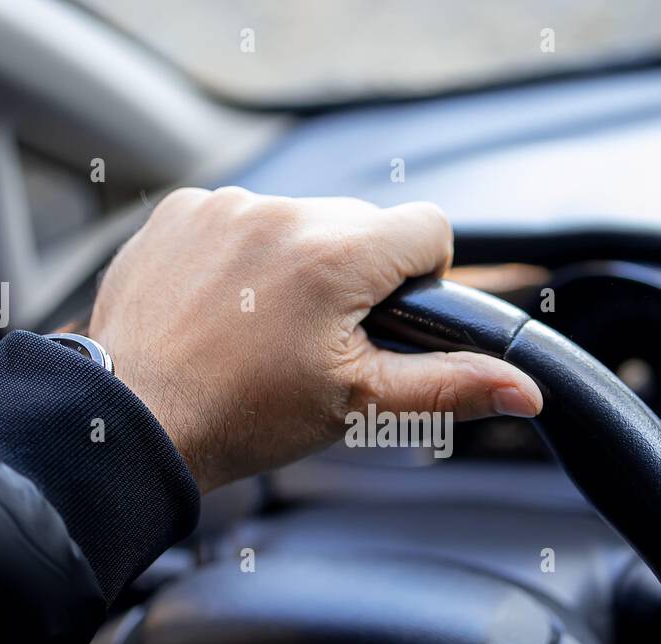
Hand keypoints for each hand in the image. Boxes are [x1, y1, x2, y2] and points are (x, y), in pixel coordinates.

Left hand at [89, 186, 542, 492]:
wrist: (134, 422)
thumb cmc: (243, 418)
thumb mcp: (358, 406)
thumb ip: (449, 388)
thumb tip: (526, 392)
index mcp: (336, 256)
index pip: (428, 228)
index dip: (420, 278)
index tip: (384, 319)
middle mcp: (282, 212)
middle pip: (363, 224)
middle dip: (357, 274)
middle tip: (317, 338)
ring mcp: (225, 206)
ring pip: (302, 219)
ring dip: (298, 261)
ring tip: (262, 327)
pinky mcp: (181, 210)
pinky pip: (241, 216)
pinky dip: (243, 253)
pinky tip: (222, 308)